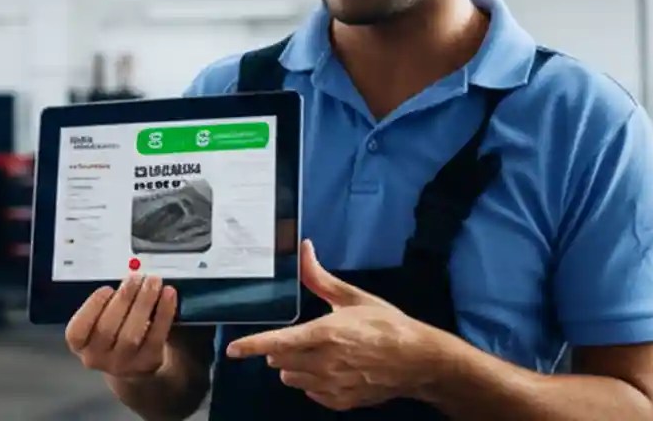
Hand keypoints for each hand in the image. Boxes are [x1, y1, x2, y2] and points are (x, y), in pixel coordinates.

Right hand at [65, 274, 177, 378]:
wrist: (133, 365)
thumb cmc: (113, 333)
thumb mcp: (99, 321)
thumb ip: (105, 303)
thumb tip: (126, 279)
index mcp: (80, 345)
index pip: (77, 331)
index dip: (92, 308)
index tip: (107, 288)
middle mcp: (97, 358)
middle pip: (107, 329)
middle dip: (123, 299)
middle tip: (136, 278)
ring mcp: (123, 364)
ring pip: (132, 334)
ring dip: (144, 303)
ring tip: (152, 282)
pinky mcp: (147, 363)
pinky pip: (156, 337)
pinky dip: (163, 313)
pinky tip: (167, 294)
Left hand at [225, 240, 438, 411]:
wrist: (418, 360)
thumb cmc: (387, 325)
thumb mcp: (353, 297)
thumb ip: (320, 278)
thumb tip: (303, 250)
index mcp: (326, 333)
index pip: (279, 343)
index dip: (253, 346)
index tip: (233, 350)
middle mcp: (326, 362)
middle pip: (281, 362)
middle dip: (279, 350)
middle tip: (298, 338)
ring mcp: (334, 385)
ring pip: (292, 379)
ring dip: (293, 367)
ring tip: (314, 354)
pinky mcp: (342, 401)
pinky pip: (311, 394)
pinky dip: (312, 383)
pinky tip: (328, 371)